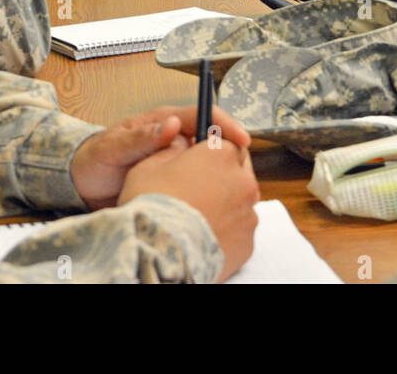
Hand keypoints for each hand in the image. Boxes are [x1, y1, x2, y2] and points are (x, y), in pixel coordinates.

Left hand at [71, 106, 252, 210]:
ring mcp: (177, 162)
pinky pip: (200, 184)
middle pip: (215, 141)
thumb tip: (172, 125)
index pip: (203, 116)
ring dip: (225, 176)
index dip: (225, 126)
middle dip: (233, 154)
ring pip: (212, 165)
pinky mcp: (176, 183)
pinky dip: (212, 193)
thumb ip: (141, 138)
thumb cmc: (95, 160)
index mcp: (163, 122)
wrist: (82, 186)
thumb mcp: (113, 148)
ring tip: (238, 195)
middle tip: (245, 175)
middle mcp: (175, 139)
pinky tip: (218, 207)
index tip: (242, 141)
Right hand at [118, 134, 259, 281]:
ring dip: (226, 205)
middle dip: (224, 175)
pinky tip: (204, 235)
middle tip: (198, 188)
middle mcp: (242, 181)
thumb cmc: (150, 205)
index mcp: (221, 154)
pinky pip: (239, 231)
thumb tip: (180, 143)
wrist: (159, 254)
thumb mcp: (148, 166)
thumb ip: (170, 150)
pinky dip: (226, 231)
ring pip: (241, 203)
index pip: (228, 141)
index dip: (213, 150)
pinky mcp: (247, 242)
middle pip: (240, 171)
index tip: (201, 159)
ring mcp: (248, 214)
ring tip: (198, 217)